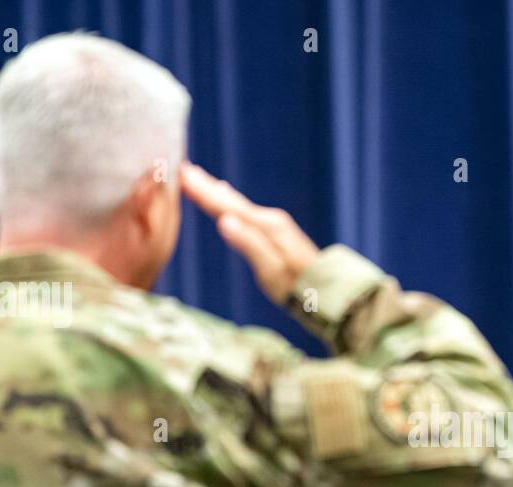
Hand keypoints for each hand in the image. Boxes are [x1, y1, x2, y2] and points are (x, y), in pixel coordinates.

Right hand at [180, 162, 319, 304]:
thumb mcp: (272, 271)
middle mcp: (270, 220)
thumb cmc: (298, 288)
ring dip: (216, 191)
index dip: (203, 192)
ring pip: (237, 203)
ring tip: (198, 177)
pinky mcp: (276, 232)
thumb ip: (249, 245)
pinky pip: (245, 210)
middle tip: (183, 169)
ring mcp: (274, 224)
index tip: (182, 175)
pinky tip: (225, 195)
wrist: (330, 292)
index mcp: (266, 227)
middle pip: (231, 200)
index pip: (227, 207)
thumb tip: (225, 221)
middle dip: (206, 186)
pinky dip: (229, 200)